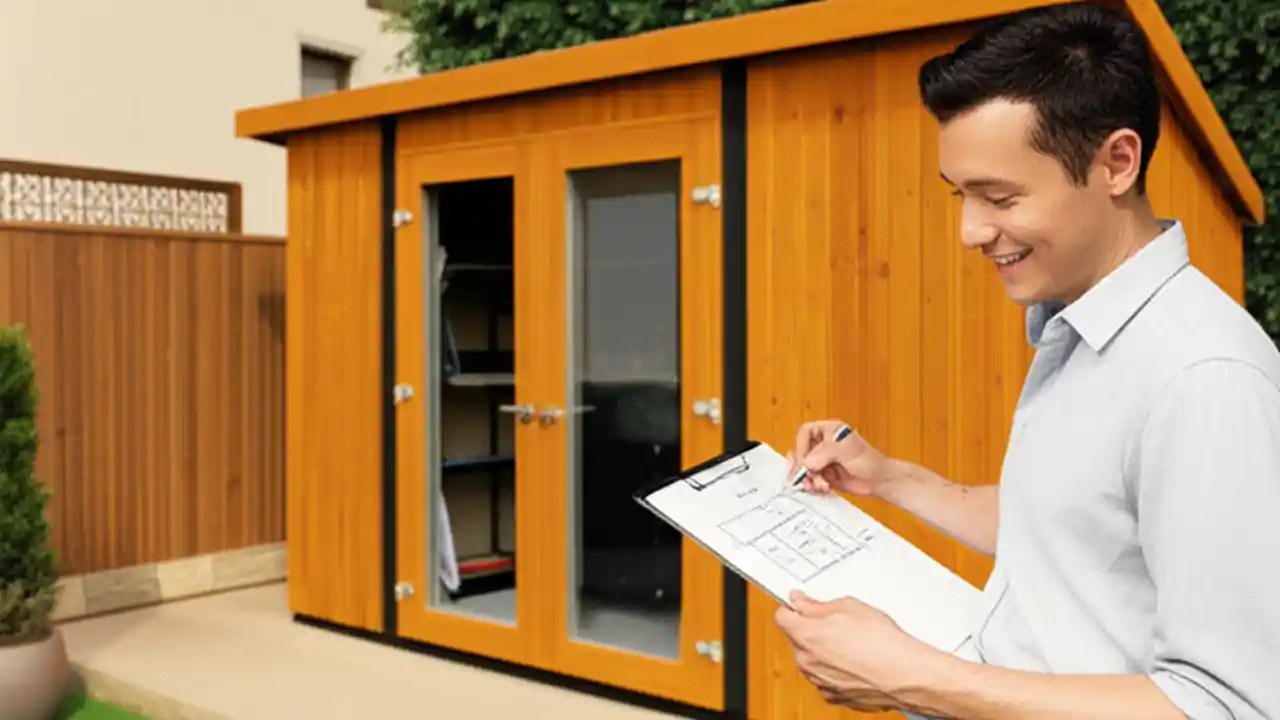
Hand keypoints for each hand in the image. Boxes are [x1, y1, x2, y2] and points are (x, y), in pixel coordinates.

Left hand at [774, 591, 936, 711]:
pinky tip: (857, 663)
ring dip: (824, 652)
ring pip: (811, 660)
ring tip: (854, 645)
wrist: (905, 675)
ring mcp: (819, 681)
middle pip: (797, 639)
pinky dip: (836, 671)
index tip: (802, 604)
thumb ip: (817, 605)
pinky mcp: (833, 696)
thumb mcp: (849, 607)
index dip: (793, 608)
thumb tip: (801, 602)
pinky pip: (826, 677)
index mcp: (806, 635)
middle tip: (838, 623)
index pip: (782, 616)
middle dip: (812, 630)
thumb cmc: (882, 642)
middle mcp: (806, 661)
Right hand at [787, 419, 892, 496]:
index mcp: (828, 430)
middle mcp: (823, 444)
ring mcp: (822, 460)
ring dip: (809, 478)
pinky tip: (822, 487)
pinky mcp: (823, 475)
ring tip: (820, 484)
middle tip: (806, 476)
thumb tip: (806, 462)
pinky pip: (810, 479)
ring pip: (804, 468)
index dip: (802, 446)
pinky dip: (813, 485)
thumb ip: (824, 453)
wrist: (878, 480)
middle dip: (803, 466)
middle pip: (801, 452)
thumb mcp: (845, 450)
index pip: (805, 433)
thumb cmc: (868, 460)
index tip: (804, 460)